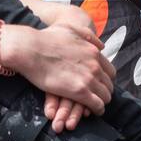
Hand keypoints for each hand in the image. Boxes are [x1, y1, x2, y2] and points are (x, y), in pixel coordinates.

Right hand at [42, 8, 100, 131]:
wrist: (30, 49)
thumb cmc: (45, 38)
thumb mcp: (70, 28)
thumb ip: (87, 35)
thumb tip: (101, 45)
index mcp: (94, 52)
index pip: (110, 71)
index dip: (105, 79)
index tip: (98, 84)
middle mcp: (95, 66)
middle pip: (109, 85)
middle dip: (103, 91)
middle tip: (96, 96)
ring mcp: (89, 79)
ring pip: (105, 96)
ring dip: (101, 101)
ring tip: (93, 105)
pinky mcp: (80, 92)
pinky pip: (97, 105)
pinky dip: (97, 109)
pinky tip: (91, 111)